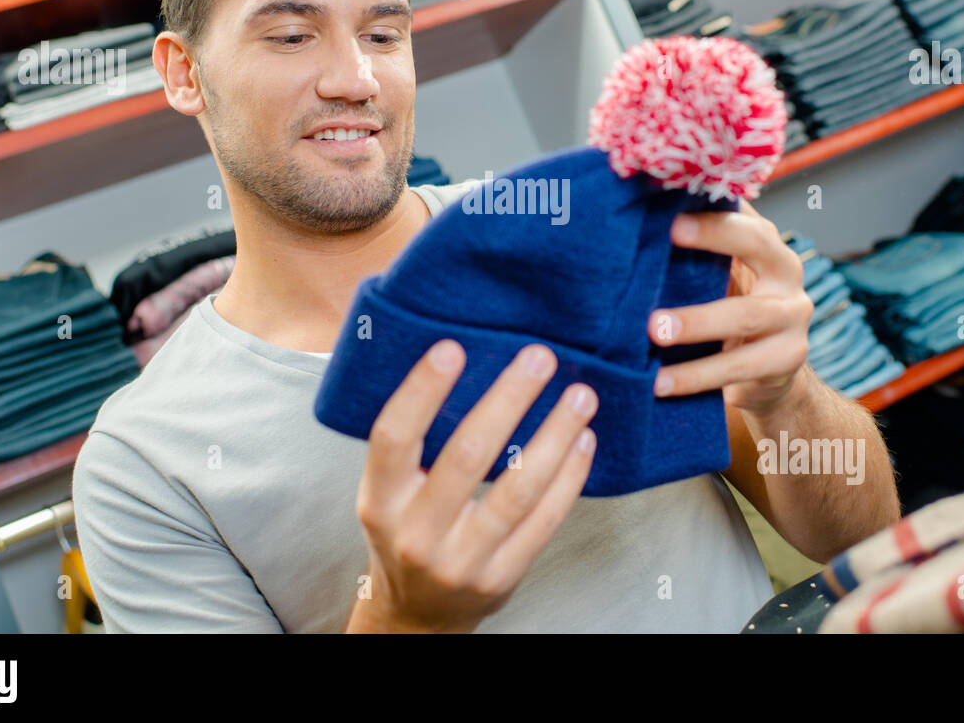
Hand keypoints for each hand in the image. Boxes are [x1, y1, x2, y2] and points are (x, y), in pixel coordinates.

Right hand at [346, 340, 597, 632]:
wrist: (416, 616)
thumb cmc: (406, 530)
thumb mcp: (388, 492)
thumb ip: (413, 444)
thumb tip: (458, 357)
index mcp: (380, 501)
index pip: (394, 437)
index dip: (420, 391)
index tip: (452, 346)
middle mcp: (416, 533)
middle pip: (466, 456)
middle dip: (508, 400)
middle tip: (538, 357)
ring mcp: (461, 561)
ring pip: (517, 490)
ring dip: (554, 436)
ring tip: (580, 396)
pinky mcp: (501, 578)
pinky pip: (544, 522)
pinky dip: (569, 478)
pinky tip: (583, 441)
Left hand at [647, 199, 812, 416]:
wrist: (767, 375)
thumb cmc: (728, 310)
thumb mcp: (719, 277)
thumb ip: (696, 251)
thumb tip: (639, 216)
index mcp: (766, 243)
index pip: (742, 211)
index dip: (713, 208)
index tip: (673, 210)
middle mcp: (788, 271)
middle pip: (757, 243)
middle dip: (712, 238)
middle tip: (667, 237)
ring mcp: (793, 316)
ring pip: (746, 314)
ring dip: (697, 322)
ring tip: (655, 332)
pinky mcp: (787, 359)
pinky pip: (739, 367)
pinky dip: (696, 376)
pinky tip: (660, 382)